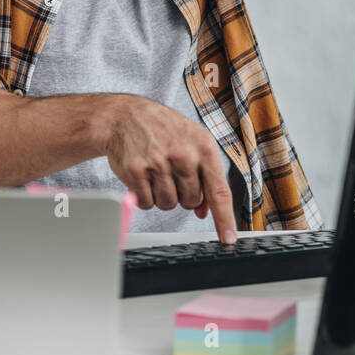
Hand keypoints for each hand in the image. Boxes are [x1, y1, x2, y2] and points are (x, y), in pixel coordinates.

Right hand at [103, 96, 236, 242]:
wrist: (126, 116)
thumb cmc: (165, 131)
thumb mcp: (194, 143)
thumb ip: (205, 175)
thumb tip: (205, 211)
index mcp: (204, 147)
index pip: (219, 191)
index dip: (224, 218)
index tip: (228, 238)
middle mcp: (184, 155)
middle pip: (192, 202)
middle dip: (184, 194)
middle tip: (174, 173)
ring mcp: (159, 163)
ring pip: (169, 204)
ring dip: (163, 195)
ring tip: (158, 172)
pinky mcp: (136, 171)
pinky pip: (147, 203)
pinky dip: (145, 195)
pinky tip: (144, 175)